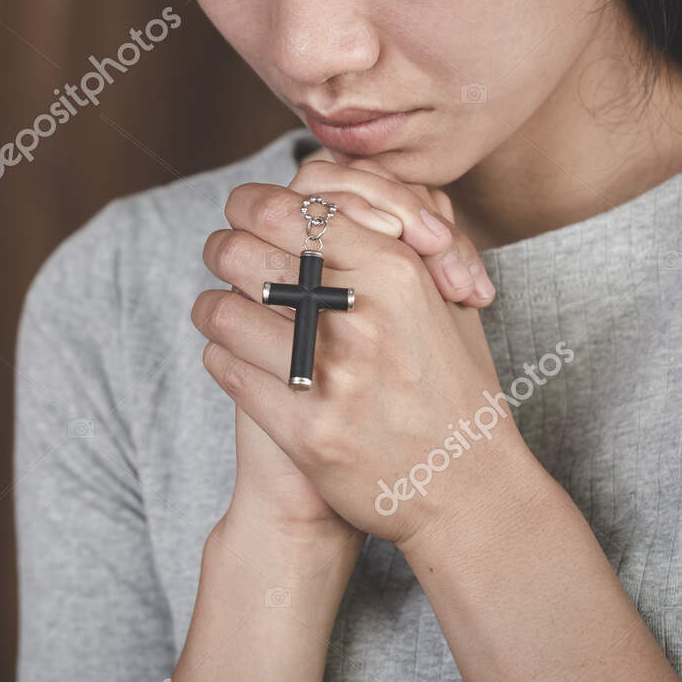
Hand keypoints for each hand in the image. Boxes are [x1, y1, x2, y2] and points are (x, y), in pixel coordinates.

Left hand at [195, 180, 544, 547]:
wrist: (469, 492)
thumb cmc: (456, 389)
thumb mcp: (448, 302)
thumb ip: (405, 241)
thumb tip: (347, 189)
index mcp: (399, 272)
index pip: (293, 208)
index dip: (253, 207)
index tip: (245, 217)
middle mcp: (363, 318)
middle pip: (244, 250)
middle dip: (223, 248)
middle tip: (223, 256)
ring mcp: (331, 376)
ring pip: (223, 310)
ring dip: (212, 307)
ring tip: (219, 310)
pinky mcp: (304, 430)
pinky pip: (227, 368)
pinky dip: (221, 355)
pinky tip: (234, 356)